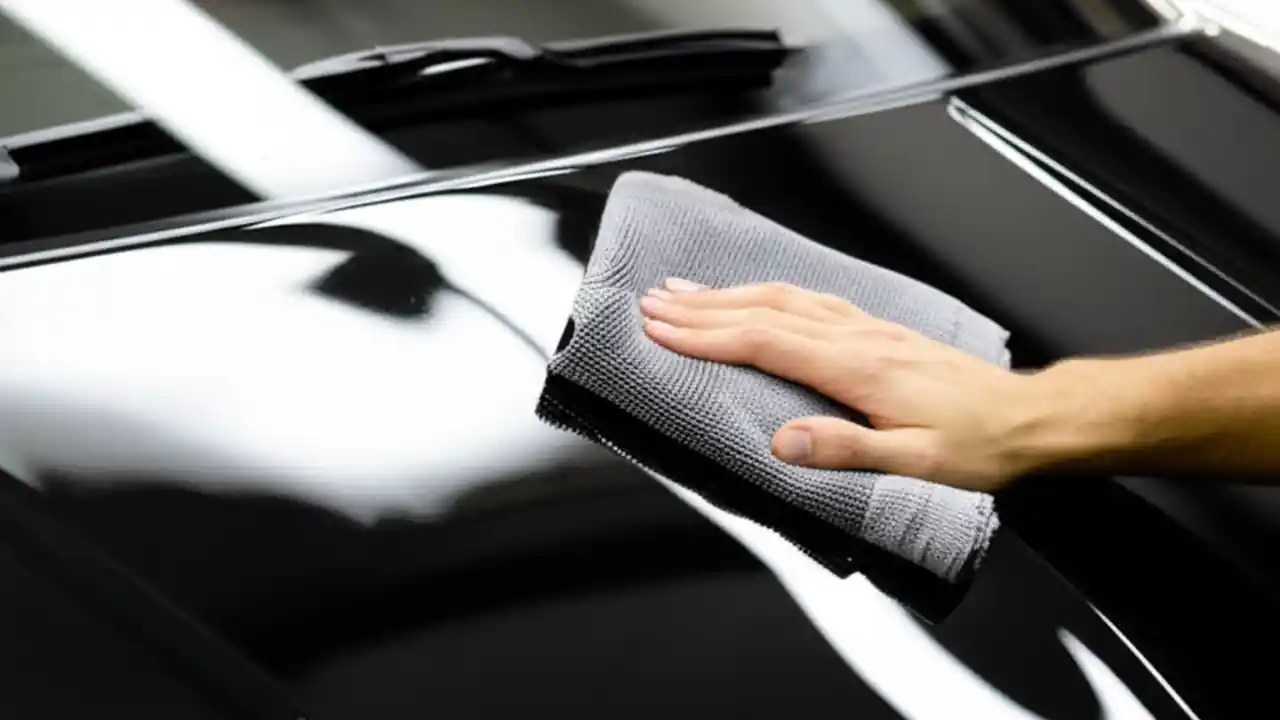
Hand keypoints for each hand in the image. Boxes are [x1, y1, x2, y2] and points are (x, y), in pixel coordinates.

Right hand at [638, 278, 1045, 490]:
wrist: (1027, 416)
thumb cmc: (976, 444)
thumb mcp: (917, 462)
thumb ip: (847, 451)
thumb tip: (782, 443)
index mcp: (859, 368)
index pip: (766, 342)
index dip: (708, 335)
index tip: (661, 329)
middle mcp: (857, 337)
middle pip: (764, 309)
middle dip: (702, 306)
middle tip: (652, 302)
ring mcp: (867, 328)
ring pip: (783, 297)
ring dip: (728, 293)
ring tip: (683, 290)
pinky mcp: (875, 331)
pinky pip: (808, 300)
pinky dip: (766, 293)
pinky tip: (753, 295)